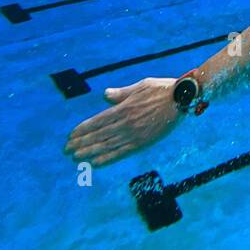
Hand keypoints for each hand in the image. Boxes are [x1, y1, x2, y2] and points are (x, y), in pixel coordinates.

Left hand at [64, 77, 182, 165]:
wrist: (183, 98)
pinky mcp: (143, 142)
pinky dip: (107, 159)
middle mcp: (126, 122)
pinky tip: (95, 164)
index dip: (82, 129)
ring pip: (106, 145)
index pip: (97, 121)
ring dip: (89, 152)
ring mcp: (134, 134)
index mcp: (123, 108)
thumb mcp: (140, 85)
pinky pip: (121, 153)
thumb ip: (121, 93)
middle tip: (66, 151)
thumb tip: (105, 95)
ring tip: (75, 159)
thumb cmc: (163, 89)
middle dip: (81, 143)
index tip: (70, 136)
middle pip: (98, 135)